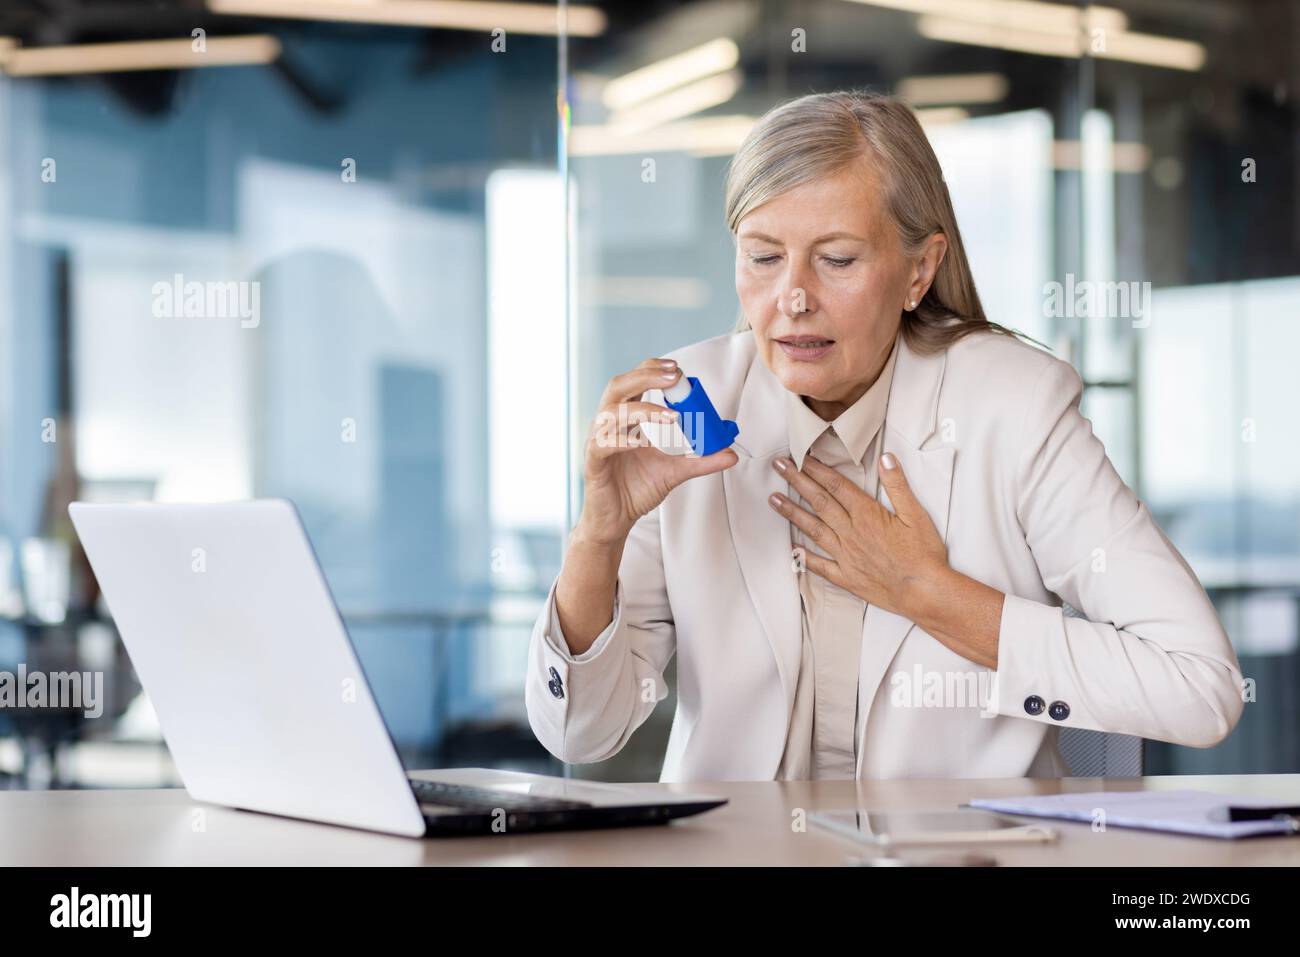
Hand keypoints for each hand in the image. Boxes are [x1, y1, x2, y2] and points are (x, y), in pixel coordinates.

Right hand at [577, 357, 738, 546]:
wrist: (617, 520)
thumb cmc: (637, 489)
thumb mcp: (675, 471)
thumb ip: (701, 460)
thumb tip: (731, 454)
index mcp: (626, 418)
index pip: (635, 381)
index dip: (653, 370)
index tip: (678, 370)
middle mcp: (609, 424)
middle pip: (619, 386)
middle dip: (646, 376)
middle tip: (675, 377)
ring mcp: (597, 440)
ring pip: (612, 412)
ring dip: (643, 409)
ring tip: (673, 417)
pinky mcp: (592, 461)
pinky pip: (602, 444)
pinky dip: (621, 440)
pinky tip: (641, 442)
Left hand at [767, 451, 949, 618]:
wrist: (924, 592)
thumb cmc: (923, 553)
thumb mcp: (916, 514)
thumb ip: (898, 486)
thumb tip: (886, 458)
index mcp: (867, 515)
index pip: (836, 486)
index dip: (816, 469)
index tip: (800, 457)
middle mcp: (851, 533)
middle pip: (819, 502)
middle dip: (796, 481)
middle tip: (778, 466)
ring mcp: (846, 556)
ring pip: (813, 529)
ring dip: (792, 513)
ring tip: (773, 500)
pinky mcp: (847, 577)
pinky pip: (820, 565)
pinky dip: (804, 556)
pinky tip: (791, 548)